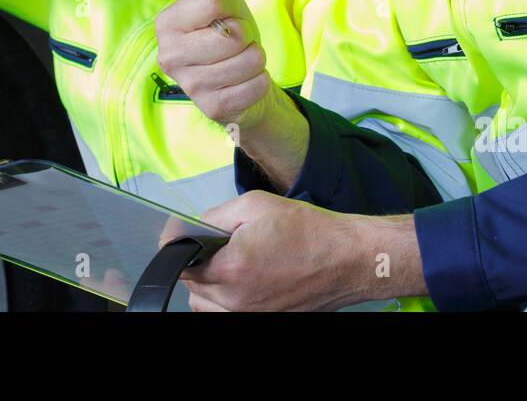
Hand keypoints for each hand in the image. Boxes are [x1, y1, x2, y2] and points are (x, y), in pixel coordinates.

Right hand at [153, 0, 279, 130]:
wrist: (242, 78)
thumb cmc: (226, 30)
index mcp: (167, 23)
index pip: (214, 1)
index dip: (231, 6)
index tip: (225, 15)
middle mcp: (169, 55)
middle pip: (230, 34)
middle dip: (245, 35)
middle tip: (233, 42)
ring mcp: (188, 85)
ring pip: (245, 61)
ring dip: (254, 59)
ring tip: (239, 60)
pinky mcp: (211, 109)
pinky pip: (253, 86)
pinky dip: (259, 82)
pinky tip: (244, 82)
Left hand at [172, 191, 418, 311]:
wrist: (348, 259)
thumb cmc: (308, 229)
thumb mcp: (255, 205)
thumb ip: (213, 216)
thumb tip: (188, 227)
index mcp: (230, 270)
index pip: (180, 262)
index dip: (177, 242)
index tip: (182, 231)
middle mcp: (236, 302)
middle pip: (191, 285)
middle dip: (196, 261)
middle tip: (216, 241)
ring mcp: (250, 317)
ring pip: (204, 305)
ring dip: (206, 285)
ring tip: (228, 263)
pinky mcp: (263, 322)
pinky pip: (226, 314)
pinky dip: (225, 300)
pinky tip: (242, 280)